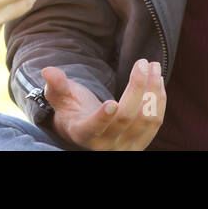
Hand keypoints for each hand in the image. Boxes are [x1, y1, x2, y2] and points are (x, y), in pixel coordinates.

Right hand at [43, 59, 165, 150]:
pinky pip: (155, 123)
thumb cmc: (71, 108)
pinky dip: (160, 100)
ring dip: (153, 92)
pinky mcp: (141, 142)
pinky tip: (158, 81)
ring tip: (154, 66)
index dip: (102, 117)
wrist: (87, 127)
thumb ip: (56, 84)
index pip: (93, 128)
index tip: (111, 102)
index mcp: (82, 133)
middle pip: (126, 118)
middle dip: (137, 88)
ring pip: (146, 120)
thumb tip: (48, 71)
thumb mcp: (60, 96)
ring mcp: (126, 146)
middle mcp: (105, 145)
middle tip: (142, 62)